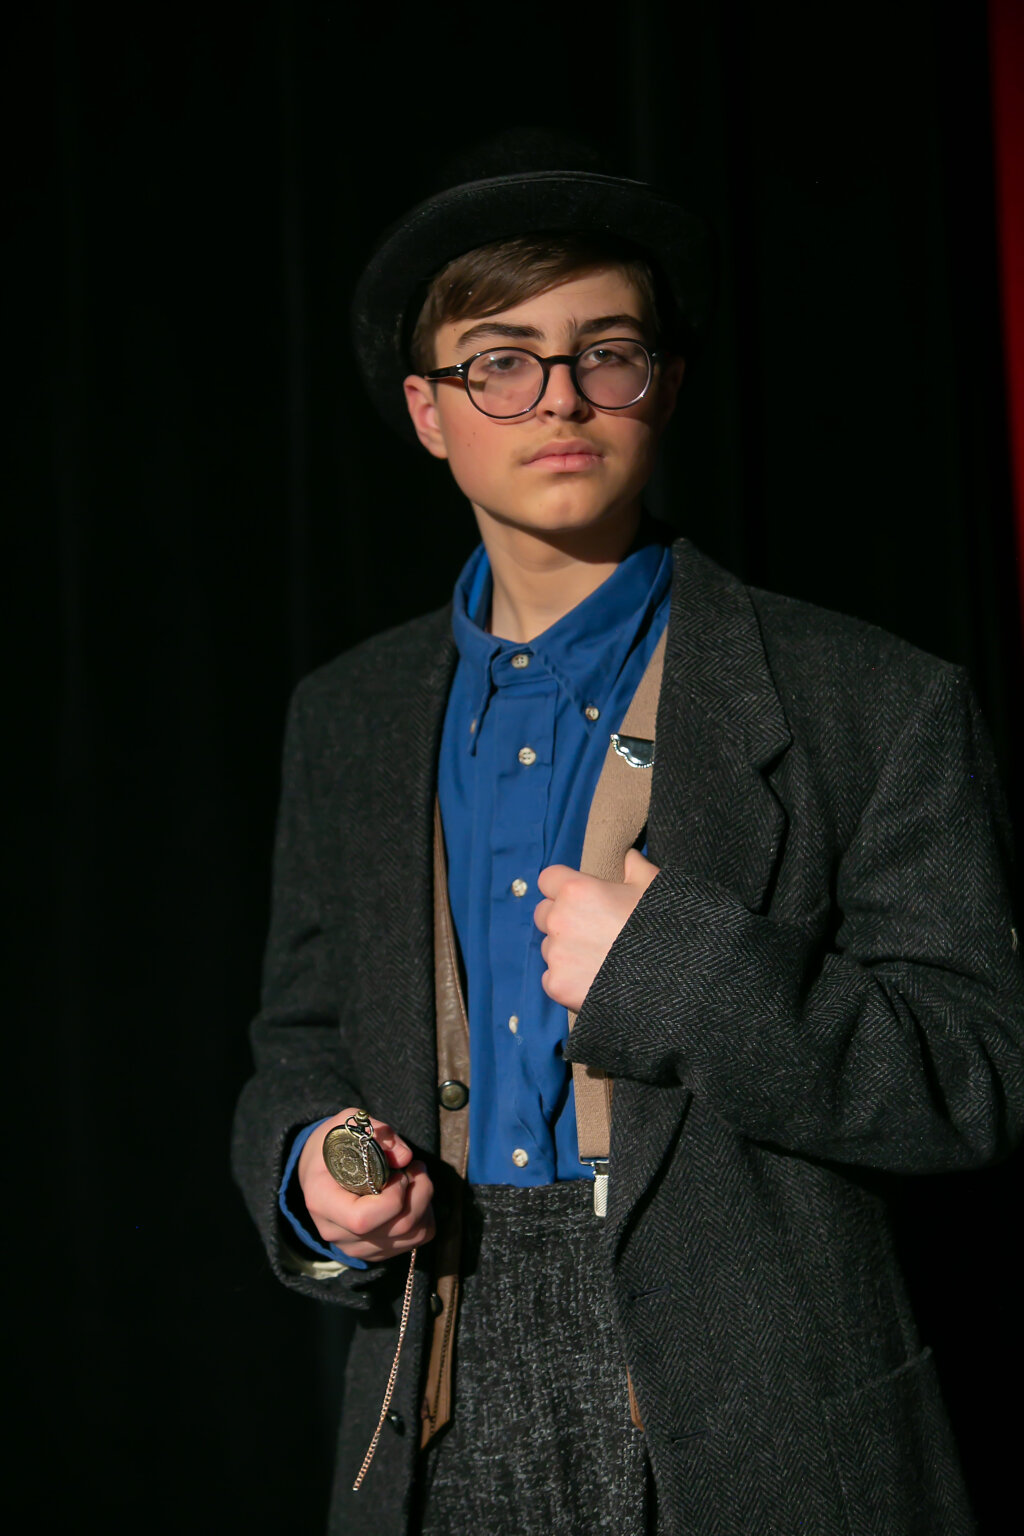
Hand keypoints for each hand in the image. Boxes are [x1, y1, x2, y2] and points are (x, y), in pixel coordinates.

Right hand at [297, 1109, 434, 1262]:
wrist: (319, 1172)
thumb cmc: (332, 1145)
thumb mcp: (346, 1123)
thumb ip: (376, 1132)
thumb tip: (404, 1157)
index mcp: (322, 1200)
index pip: (363, 1219)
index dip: (392, 1197)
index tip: (399, 1171)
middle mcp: (336, 1232)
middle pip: (395, 1228)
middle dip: (420, 1194)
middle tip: (417, 1167)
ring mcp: (354, 1246)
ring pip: (411, 1237)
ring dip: (425, 1203)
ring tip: (416, 1177)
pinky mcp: (372, 1251)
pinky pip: (414, 1241)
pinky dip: (424, 1217)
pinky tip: (413, 1196)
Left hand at [534, 849, 659, 1012]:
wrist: (672, 977)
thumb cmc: (663, 926)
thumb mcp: (653, 885)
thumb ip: (634, 865)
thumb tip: (628, 856)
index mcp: (576, 890)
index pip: (547, 879)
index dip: (561, 887)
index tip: (578, 897)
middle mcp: (559, 919)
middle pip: (543, 913)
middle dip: (560, 919)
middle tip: (589, 930)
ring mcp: (556, 954)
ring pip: (548, 947)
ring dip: (564, 950)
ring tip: (596, 958)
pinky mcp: (557, 985)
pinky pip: (551, 977)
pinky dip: (567, 979)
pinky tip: (593, 980)